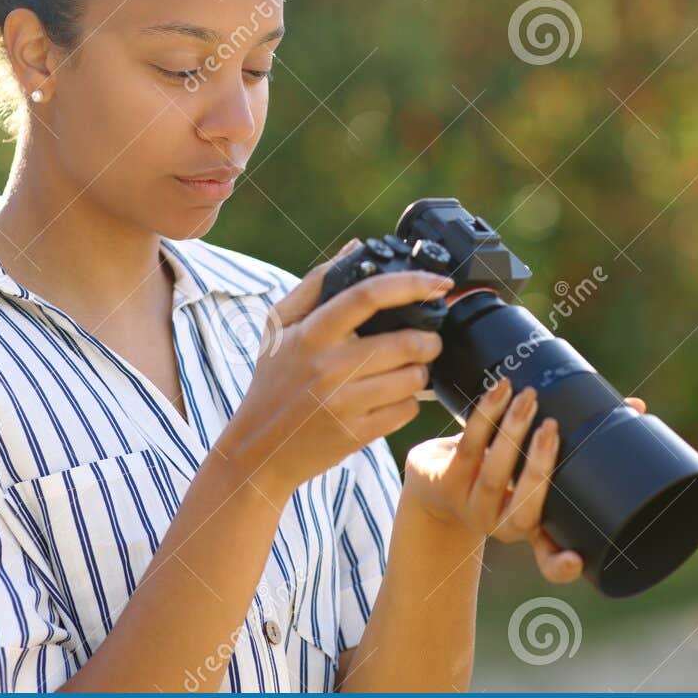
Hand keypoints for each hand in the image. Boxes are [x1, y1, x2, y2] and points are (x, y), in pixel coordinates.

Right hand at [217, 240, 450, 496]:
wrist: (258, 449)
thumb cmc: (273, 381)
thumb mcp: (279, 327)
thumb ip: (317, 283)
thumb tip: (357, 248)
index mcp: (311, 333)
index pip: (368, 295)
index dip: (411, 284)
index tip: (439, 284)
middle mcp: (328, 367)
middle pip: (406, 342)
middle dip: (429, 339)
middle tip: (427, 339)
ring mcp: (343, 403)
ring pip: (413, 379)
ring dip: (420, 371)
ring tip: (406, 369)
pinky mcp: (356, 434)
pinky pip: (406, 410)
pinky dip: (408, 401)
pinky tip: (391, 397)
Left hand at [402, 378, 648, 583]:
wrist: (433, 483)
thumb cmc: (500, 468)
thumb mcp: (538, 461)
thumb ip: (584, 441)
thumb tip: (637, 408)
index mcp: (531, 528)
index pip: (549, 559)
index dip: (561, 565)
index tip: (575, 561)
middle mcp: (502, 524)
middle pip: (522, 509)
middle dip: (539, 468)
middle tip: (553, 428)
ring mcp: (471, 505)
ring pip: (494, 474)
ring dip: (511, 432)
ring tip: (528, 397)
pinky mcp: (446, 480)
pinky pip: (468, 447)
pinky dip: (485, 415)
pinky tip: (499, 391)